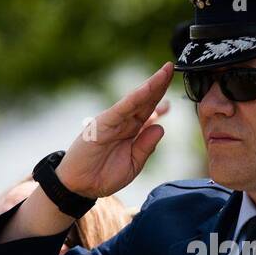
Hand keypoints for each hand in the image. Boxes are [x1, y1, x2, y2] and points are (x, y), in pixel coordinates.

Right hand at [54, 61, 173, 197]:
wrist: (80, 186)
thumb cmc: (104, 175)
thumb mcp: (133, 164)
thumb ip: (146, 147)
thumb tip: (160, 127)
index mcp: (131, 131)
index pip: (149, 111)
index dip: (161, 100)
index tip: (174, 93)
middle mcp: (124, 122)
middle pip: (145, 100)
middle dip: (160, 84)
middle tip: (173, 68)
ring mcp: (114, 121)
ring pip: (136, 99)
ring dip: (152, 85)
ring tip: (166, 71)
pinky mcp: (104, 123)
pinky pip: (123, 108)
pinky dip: (136, 97)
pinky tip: (149, 87)